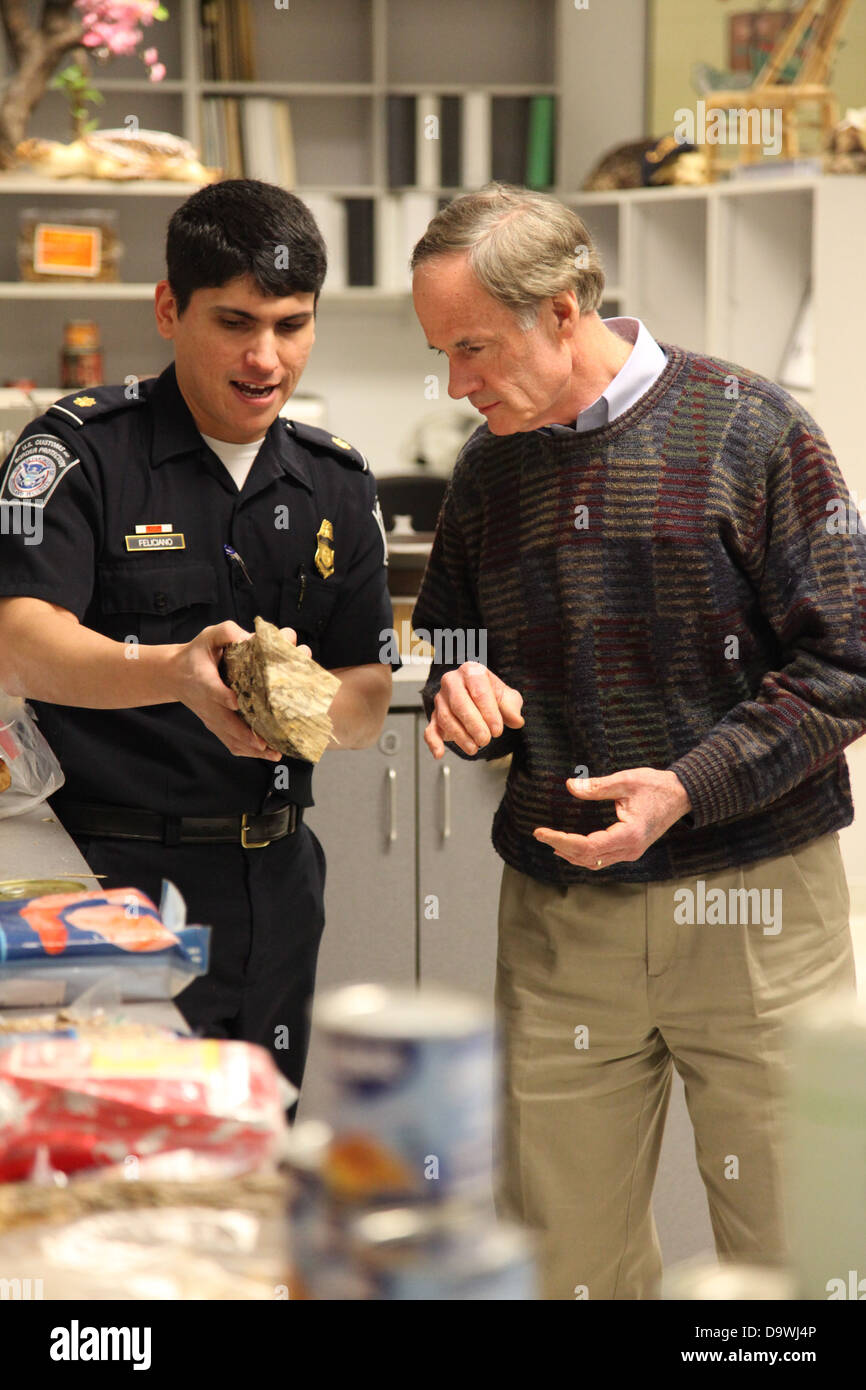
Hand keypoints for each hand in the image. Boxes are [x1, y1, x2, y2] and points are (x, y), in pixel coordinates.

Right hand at [169, 620, 308, 760]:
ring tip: (274, 753)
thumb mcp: (210, 636)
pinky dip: (248, 752)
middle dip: (246, 734)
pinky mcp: (216, 726)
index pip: (212, 690)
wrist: (175, 674)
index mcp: (203, 679)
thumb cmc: (197, 654)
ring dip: (252, 748)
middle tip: (265, 742)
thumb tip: (253, 638)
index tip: (235, 702)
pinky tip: (267, 754)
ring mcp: (212, 718)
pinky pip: (231, 743)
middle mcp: (207, 703)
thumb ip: (228, 632)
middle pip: (225, 723)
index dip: (223, 696)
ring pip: (230, 738)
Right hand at [424, 661, 523, 759]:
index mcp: (471, 671)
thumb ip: (511, 706)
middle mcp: (452, 682)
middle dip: (473, 725)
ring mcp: (441, 699)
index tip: (497, 730)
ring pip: (446, 718)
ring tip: (474, 748)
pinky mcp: (434, 716)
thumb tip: (516, 720)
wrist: (476, 696)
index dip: (488, 712)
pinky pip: (430, 729)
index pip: (478, 691)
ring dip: (460, 736)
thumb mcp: (506, 696)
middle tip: (485, 740)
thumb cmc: (490, 694)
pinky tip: (439, 753)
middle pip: (459, 703)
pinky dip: (433, 742)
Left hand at [533, 768, 690, 869]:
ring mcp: (631, 852)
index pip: (587, 846)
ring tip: (551, 842)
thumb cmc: (657, 786)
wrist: (682, 795)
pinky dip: (584, 855)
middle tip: (539, 834)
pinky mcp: (631, 849)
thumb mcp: (626, 780)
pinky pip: (603, 858)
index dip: (562, 840)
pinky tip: (571, 848)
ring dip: (571, 854)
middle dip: (561, 846)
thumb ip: (597, 786)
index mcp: (629, 834)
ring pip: (595, 862)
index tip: (542, 832)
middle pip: (588, 858)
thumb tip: (570, 786)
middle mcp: (630, 849)